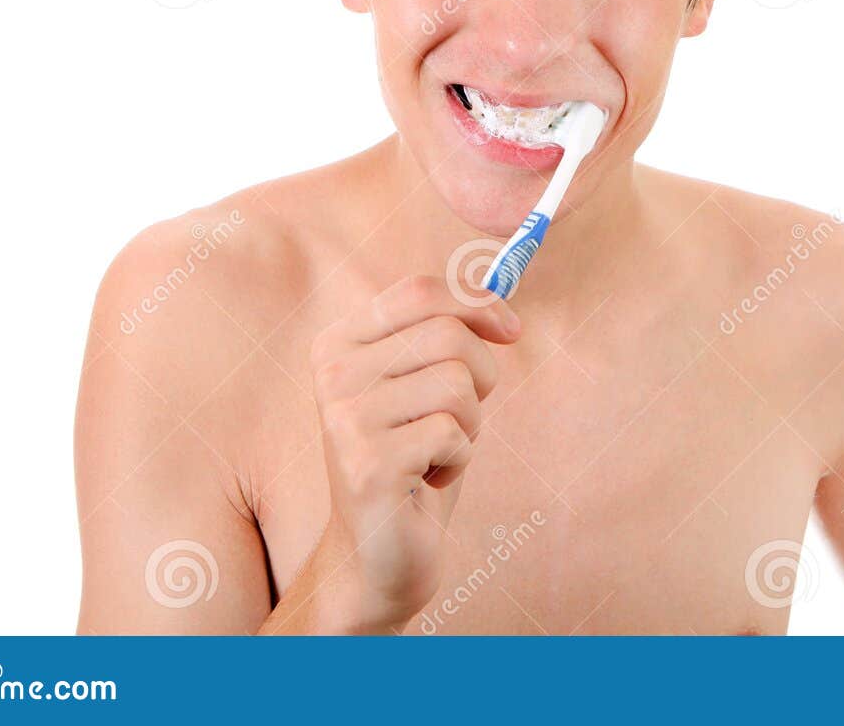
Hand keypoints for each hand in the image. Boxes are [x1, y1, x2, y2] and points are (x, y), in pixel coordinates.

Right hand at [306, 274, 519, 631]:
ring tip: (436, 451)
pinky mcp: (369, 465)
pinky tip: (427, 479)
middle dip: (482, 376)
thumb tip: (501, 299)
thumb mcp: (423, 384)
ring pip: (459, 384)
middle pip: (449, 334)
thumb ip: (444, 334)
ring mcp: (346, 419)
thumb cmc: (412, 460)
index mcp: (338, 344)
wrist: (376, 552)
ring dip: (469, 424)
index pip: (421, 290)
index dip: (478, 303)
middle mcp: (332, 374)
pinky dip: (459, 459)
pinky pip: (455, 434)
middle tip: (459, 418)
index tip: (511, 330)